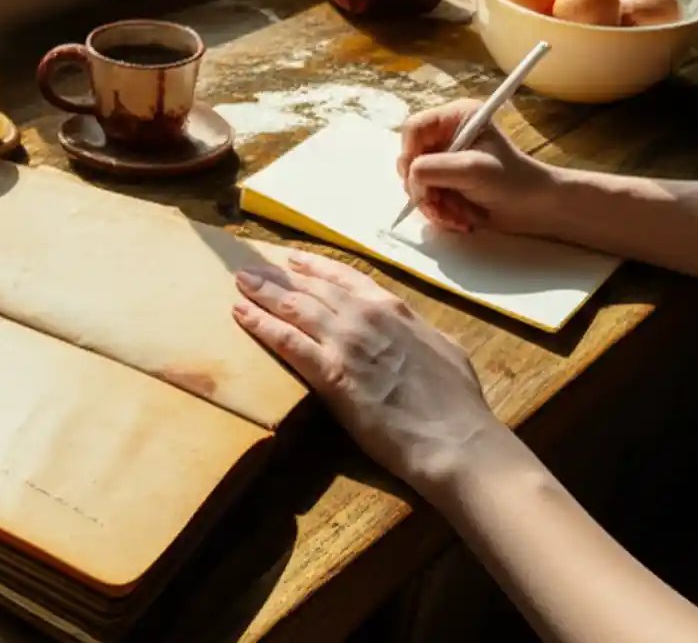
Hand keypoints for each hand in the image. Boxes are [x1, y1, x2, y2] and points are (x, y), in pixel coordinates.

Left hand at [232, 251, 508, 493]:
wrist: (454, 438)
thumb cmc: (457, 402)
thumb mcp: (441, 348)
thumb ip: (413, 331)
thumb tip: (405, 327)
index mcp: (394, 309)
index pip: (346, 277)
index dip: (315, 267)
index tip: (293, 259)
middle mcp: (366, 316)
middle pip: (313, 288)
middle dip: (279, 275)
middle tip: (252, 266)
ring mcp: (347, 342)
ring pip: (295, 307)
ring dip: (264, 291)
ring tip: (241, 281)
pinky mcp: (331, 374)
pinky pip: (287, 341)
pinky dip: (261, 324)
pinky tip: (241, 314)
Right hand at [398, 99, 562, 235]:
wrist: (534, 207)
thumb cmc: (512, 181)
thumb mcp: (472, 169)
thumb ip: (434, 168)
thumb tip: (409, 178)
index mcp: (456, 118)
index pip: (413, 128)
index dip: (410, 154)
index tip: (419, 180)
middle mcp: (446, 136)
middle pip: (409, 158)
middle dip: (422, 187)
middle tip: (440, 204)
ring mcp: (444, 161)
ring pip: (414, 183)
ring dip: (432, 204)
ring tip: (456, 215)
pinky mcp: (445, 182)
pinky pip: (424, 197)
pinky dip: (438, 212)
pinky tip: (459, 218)